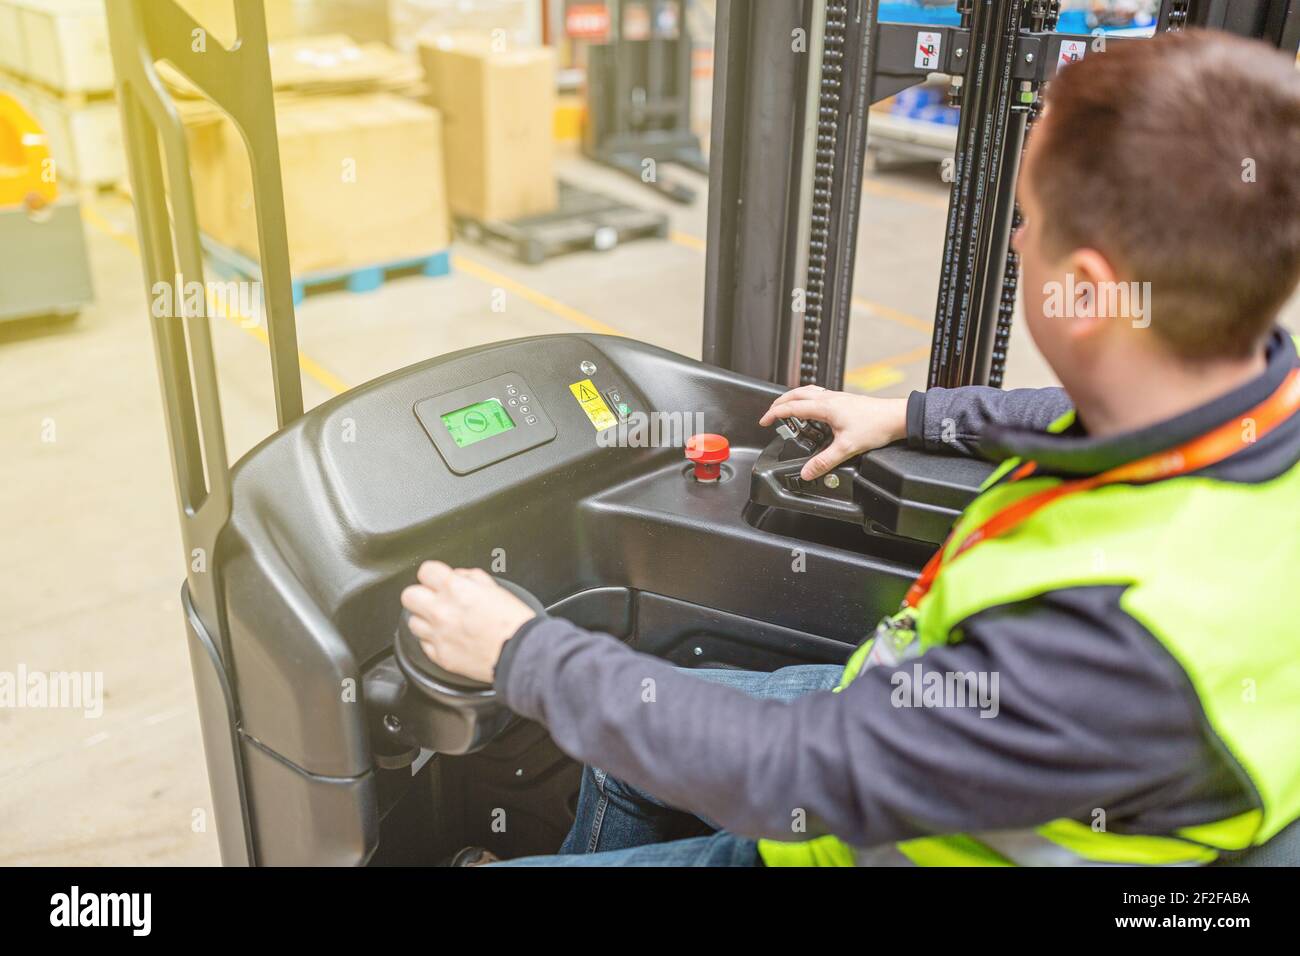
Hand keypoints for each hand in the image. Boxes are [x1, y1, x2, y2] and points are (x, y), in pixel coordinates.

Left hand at [399, 561, 537, 684]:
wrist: (521, 654)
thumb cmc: (514, 623)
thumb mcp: (496, 589)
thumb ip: (471, 579)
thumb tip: (460, 578)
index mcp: (456, 589)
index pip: (425, 571)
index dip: (432, 574)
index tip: (437, 579)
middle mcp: (442, 611)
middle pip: (409, 595)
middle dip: (421, 595)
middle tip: (434, 600)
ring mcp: (438, 635)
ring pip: (412, 622)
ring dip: (425, 620)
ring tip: (442, 623)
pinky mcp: (440, 656)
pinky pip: (424, 645)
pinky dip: (434, 641)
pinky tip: (449, 639)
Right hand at [759, 386, 907, 480]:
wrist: (896, 417)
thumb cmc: (876, 426)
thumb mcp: (847, 448)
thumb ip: (824, 462)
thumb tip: (807, 472)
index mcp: (825, 407)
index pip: (792, 407)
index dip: (774, 414)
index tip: (764, 422)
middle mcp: (829, 399)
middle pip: (796, 394)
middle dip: (779, 403)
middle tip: (770, 414)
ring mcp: (837, 398)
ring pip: (807, 392)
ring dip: (793, 398)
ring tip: (786, 409)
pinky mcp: (844, 401)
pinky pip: (819, 395)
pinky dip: (807, 399)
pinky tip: (812, 409)